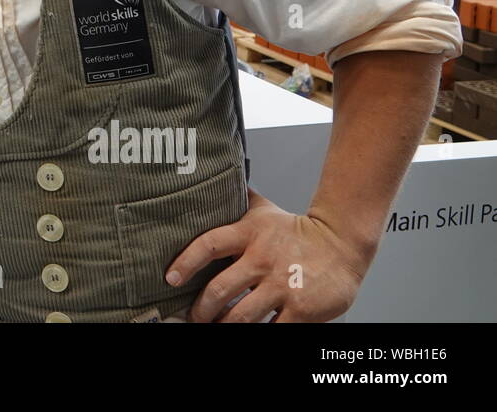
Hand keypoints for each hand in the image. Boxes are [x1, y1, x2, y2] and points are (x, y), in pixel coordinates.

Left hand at [165, 188, 371, 322]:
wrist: (342, 243)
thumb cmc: (297, 230)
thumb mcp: (264, 210)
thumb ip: (237, 201)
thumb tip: (210, 182)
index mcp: (249, 234)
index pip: (208, 245)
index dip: (186, 262)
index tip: (171, 278)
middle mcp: (262, 259)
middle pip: (219, 289)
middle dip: (201, 309)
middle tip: (194, 317)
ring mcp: (281, 285)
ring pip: (241, 315)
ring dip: (223, 325)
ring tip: (216, 327)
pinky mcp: (301, 308)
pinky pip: (272, 329)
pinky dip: (257, 332)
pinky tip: (248, 332)